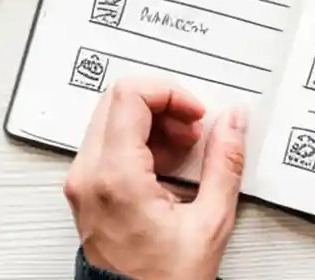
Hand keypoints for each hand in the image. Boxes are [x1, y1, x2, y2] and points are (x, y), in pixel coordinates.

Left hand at [64, 78, 247, 279]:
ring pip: (111, 120)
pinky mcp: (86, 191)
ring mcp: (82, 183)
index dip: (170, 92)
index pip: (130, 96)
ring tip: (185, 152)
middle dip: (163, 106)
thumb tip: (232, 124)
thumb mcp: (209, 222)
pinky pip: (108, 145)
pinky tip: (168, 167)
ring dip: (153, 124)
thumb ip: (225, 164)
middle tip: (193, 130)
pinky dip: (140, 143)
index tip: (195, 113)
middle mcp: (88, 176)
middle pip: (118, 102)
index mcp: (115, 178)